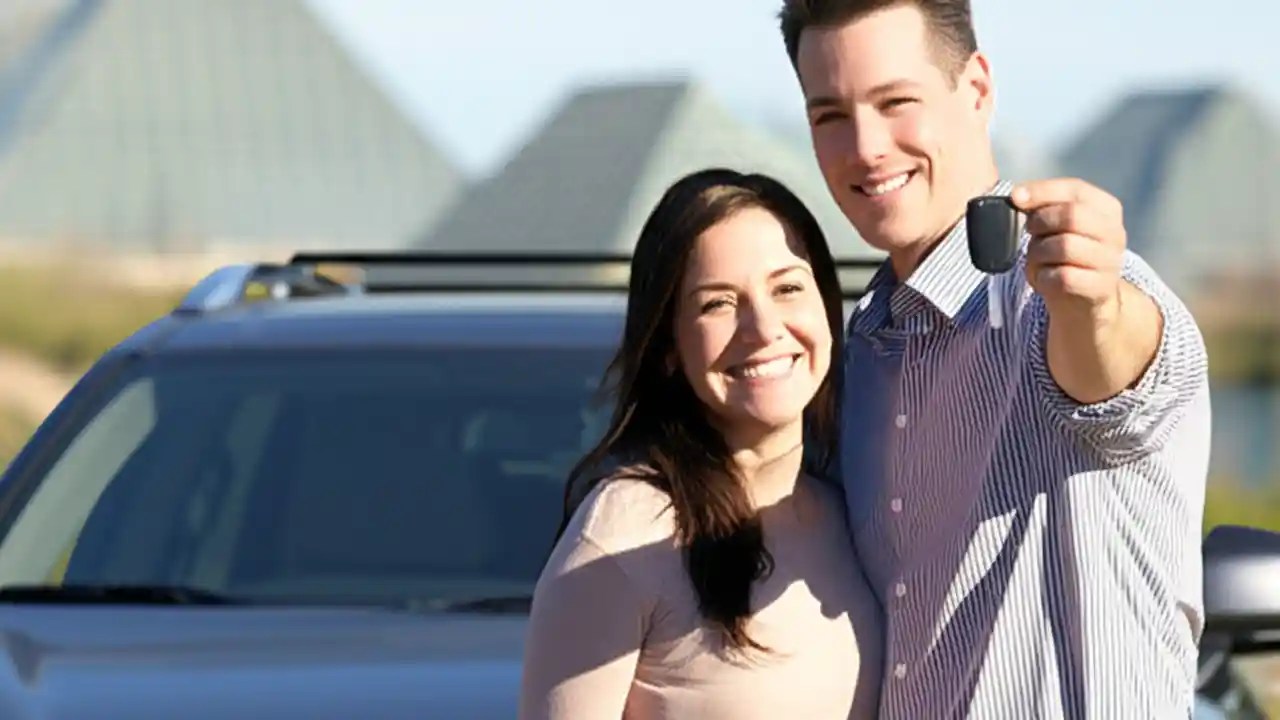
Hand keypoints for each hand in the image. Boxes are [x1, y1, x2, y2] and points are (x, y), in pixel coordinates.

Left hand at [1011, 178, 1126, 317]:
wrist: (1083, 300)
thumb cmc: (1065, 254)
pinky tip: (1043, 278)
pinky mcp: (1100, 288)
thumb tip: (1017, 195)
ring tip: (1037, 259)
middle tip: (1030, 232)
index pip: (1076, 189)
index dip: (1042, 191)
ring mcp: (1110, 262)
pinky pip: (1062, 277)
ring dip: (1038, 253)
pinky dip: (1043, 277)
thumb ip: (1043, 205)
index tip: (1015, 197)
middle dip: (1040, 222)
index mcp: (1107, 208)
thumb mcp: (1058, 224)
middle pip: (1071, 216)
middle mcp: (1115, 233)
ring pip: (1064, 246)